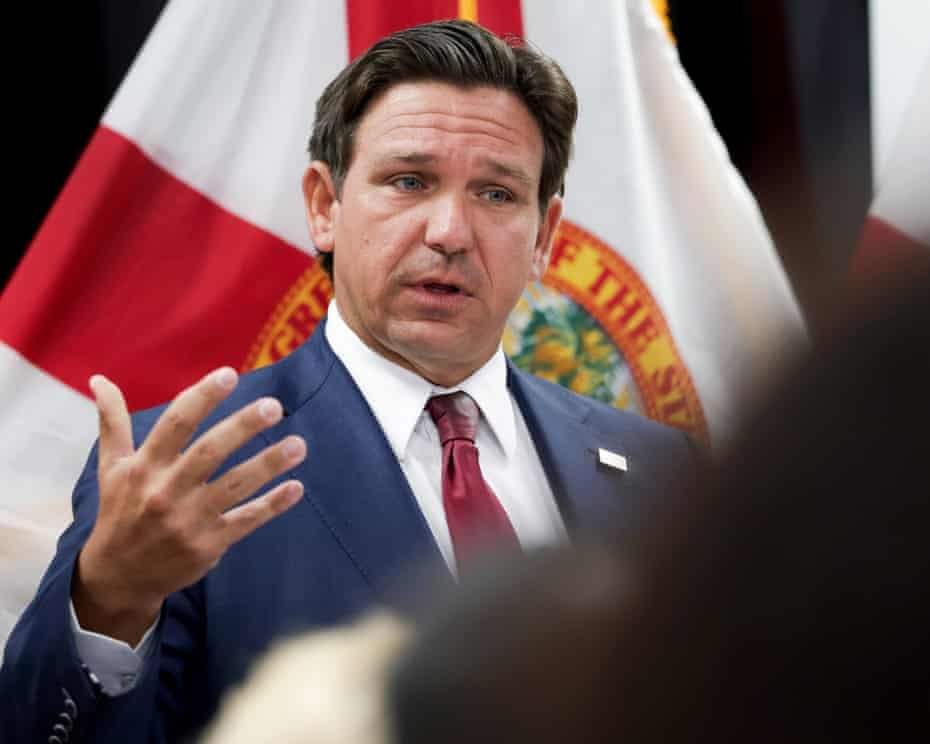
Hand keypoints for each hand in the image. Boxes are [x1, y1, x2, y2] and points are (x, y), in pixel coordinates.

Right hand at [72, 367, 305, 645]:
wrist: (118, 577)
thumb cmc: (120, 512)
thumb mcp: (111, 468)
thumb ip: (112, 422)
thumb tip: (99, 379)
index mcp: (145, 467)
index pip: (175, 425)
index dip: (202, 398)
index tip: (229, 374)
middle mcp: (166, 491)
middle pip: (209, 453)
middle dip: (242, 428)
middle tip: (273, 407)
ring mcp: (189, 520)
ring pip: (235, 486)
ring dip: (269, 464)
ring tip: (299, 445)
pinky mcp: (209, 545)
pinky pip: (246, 520)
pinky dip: (273, 505)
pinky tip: (296, 487)